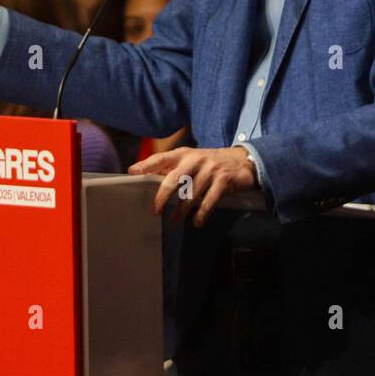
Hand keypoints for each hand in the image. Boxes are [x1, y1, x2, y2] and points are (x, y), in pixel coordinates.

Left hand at [129, 146, 256, 226]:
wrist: (242, 161)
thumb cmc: (209, 163)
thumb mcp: (191, 160)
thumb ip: (173, 168)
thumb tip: (148, 179)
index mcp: (184, 154)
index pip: (162, 158)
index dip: (147, 164)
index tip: (132, 172)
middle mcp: (196, 160)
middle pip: (174, 179)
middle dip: (163, 196)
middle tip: (156, 210)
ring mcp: (211, 170)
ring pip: (191, 194)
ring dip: (182, 211)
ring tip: (175, 220)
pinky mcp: (223, 181)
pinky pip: (209, 202)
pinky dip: (201, 215)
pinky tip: (197, 222)